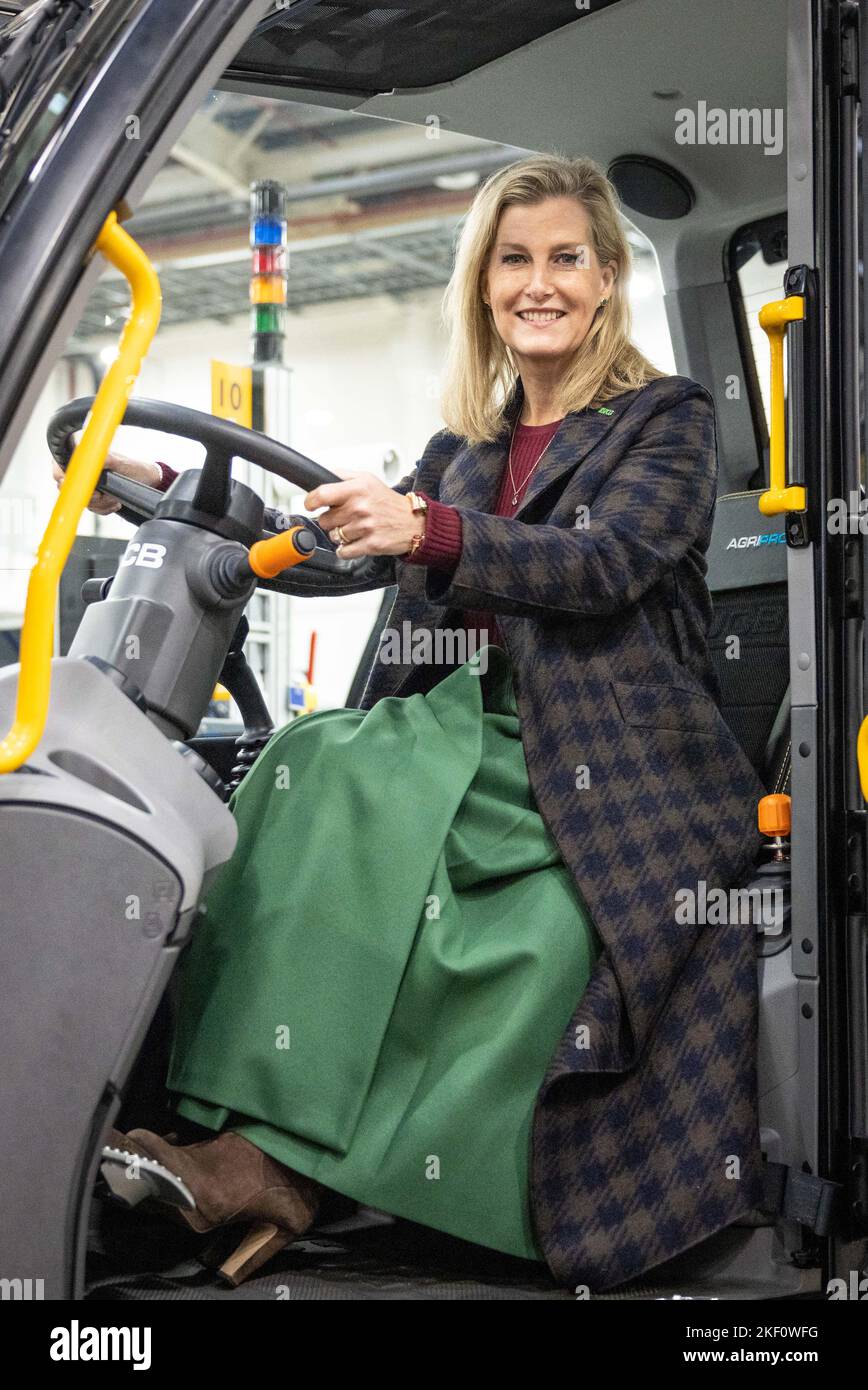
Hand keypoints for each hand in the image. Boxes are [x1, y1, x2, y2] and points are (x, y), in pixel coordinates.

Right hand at [51, 433, 161, 513]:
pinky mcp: (93, 495)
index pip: (58, 467)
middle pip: (68, 489)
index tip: (79, 487)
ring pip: (81, 500)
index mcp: (82, 455)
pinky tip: (114, 502)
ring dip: (100, 503)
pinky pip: (91, 507)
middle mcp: (81, 469)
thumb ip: (102, 459)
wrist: (147, 481)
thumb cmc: (135, 468)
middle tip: (103, 495)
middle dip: (89, 496)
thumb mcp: (119, 462)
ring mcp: (86, 483)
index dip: (64, 479)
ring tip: (114, 497)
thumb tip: (88, 456)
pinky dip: (104, 508)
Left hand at [304, 471, 422, 558]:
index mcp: (358, 488)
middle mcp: (361, 507)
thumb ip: (343, 476)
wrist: (414, 522)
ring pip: (334, 536)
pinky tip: (357, 540)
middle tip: (346, 517)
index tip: (310, 504)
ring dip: (341, 534)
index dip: (310, 501)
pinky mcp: (370, 545)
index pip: (322, 494)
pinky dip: (346, 549)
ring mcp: (365, 527)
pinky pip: (343, 551)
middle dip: (332, 520)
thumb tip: (322, 475)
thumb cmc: (389, 502)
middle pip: (325, 519)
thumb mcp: (368, 479)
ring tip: (355, 528)